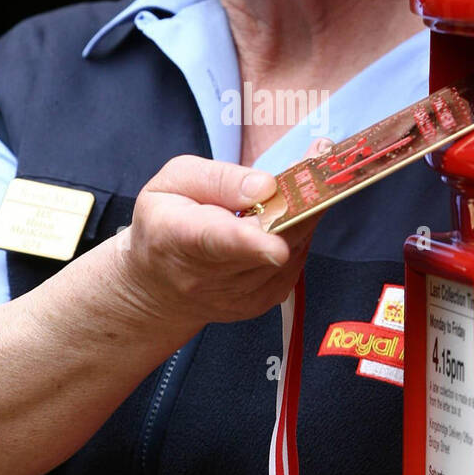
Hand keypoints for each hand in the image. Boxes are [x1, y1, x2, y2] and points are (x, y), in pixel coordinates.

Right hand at [106, 140, 329, 337]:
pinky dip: (299, 239)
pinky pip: (294, 268)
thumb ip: (220, 179)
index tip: (277, 245)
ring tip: (304, 187)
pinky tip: (289, 219)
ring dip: (305, 217)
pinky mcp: (255, 305)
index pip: (215, 241)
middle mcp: (204, 275)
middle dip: (299, 206)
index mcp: (177, 235)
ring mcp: (232, 296)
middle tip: (315, 169)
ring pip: (289, 253)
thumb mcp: (176, 179)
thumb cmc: (166, 219)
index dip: (249, 243)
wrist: (158, 282)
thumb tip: (266, 186)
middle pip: (267, 244)